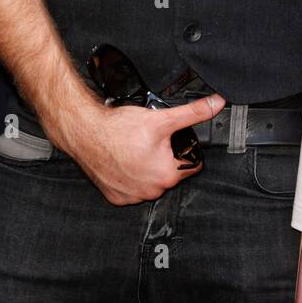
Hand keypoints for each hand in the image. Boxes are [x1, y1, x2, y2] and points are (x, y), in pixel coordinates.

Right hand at [52, 93, 225, 205]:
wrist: (85, 133)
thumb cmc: (118, 129)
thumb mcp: (162, 118)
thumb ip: (194, 113)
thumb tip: (216, 105)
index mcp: (167, 175)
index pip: (190, 166)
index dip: (183, 150)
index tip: (170, 142)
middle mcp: (151, 191)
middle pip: (169, 174)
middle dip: (164, 158)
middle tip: (150, 143)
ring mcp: (132, 196)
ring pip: (150, 181)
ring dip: (147, 168)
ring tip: (136, 150)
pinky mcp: (116, 197)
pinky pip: (131, 188)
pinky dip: (129, 177)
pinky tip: (124, 161)